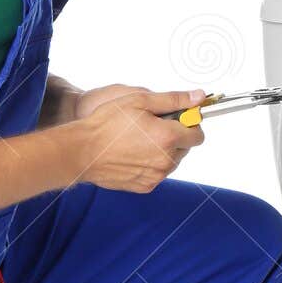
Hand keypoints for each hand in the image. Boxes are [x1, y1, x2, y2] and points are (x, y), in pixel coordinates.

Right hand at [75, 88, 206, 192]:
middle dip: (175, 136)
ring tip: (140, 141)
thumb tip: (198, 97)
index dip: (189, 124)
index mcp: (167, 137)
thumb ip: (173, 99)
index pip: (198, 134)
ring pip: (172, 161)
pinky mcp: (146, 186)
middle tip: (152, 127)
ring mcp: (156, 176)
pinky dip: (151, 164)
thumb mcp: (140, 101)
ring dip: (164, 150)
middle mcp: (166, 160)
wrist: (83, 151)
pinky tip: (134, 154)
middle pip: (185, 147)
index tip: (177, 118)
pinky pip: (158, 173)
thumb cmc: (106, 124)